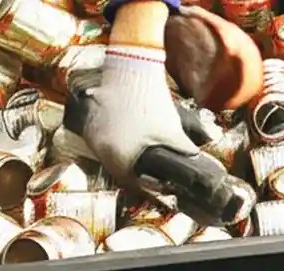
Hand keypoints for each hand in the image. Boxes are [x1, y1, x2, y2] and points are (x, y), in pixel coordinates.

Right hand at [78, 47, 200, 186]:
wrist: (131, 71)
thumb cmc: (151, 100)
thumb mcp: (171, 129)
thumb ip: (183, 149)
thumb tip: (194, 159)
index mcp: (120, 157)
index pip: (131, 183)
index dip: (146, 186)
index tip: (156, 186)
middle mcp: (102, 150)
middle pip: (118, 172)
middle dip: (134, 174)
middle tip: (148, 174)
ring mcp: (92, 136)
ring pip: (107, 158)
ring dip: (121, 160)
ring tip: (137, 158)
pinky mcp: (88, 124)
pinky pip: (99, 143)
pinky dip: (112, 146)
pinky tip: (124, 142)